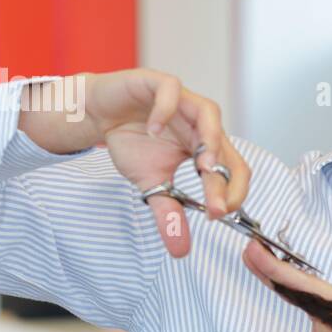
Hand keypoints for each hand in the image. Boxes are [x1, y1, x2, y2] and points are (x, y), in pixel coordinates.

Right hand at [24, 69, 251, 257]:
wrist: (99, 113)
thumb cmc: (132, 142)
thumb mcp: (150, 184)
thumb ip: (168, 213)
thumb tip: (180, 250)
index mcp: (204, 146)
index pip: (233, 169)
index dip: (232, 193)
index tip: (218, 217)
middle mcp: (199, 123)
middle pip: (226, 146)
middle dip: (223, 178)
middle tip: (216, 206)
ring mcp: (182, 100)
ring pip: (210, 113)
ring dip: (211, 140)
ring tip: (203, 166)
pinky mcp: (157, 82)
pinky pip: (171, 89)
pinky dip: (165, 110)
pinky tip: (151, 130)